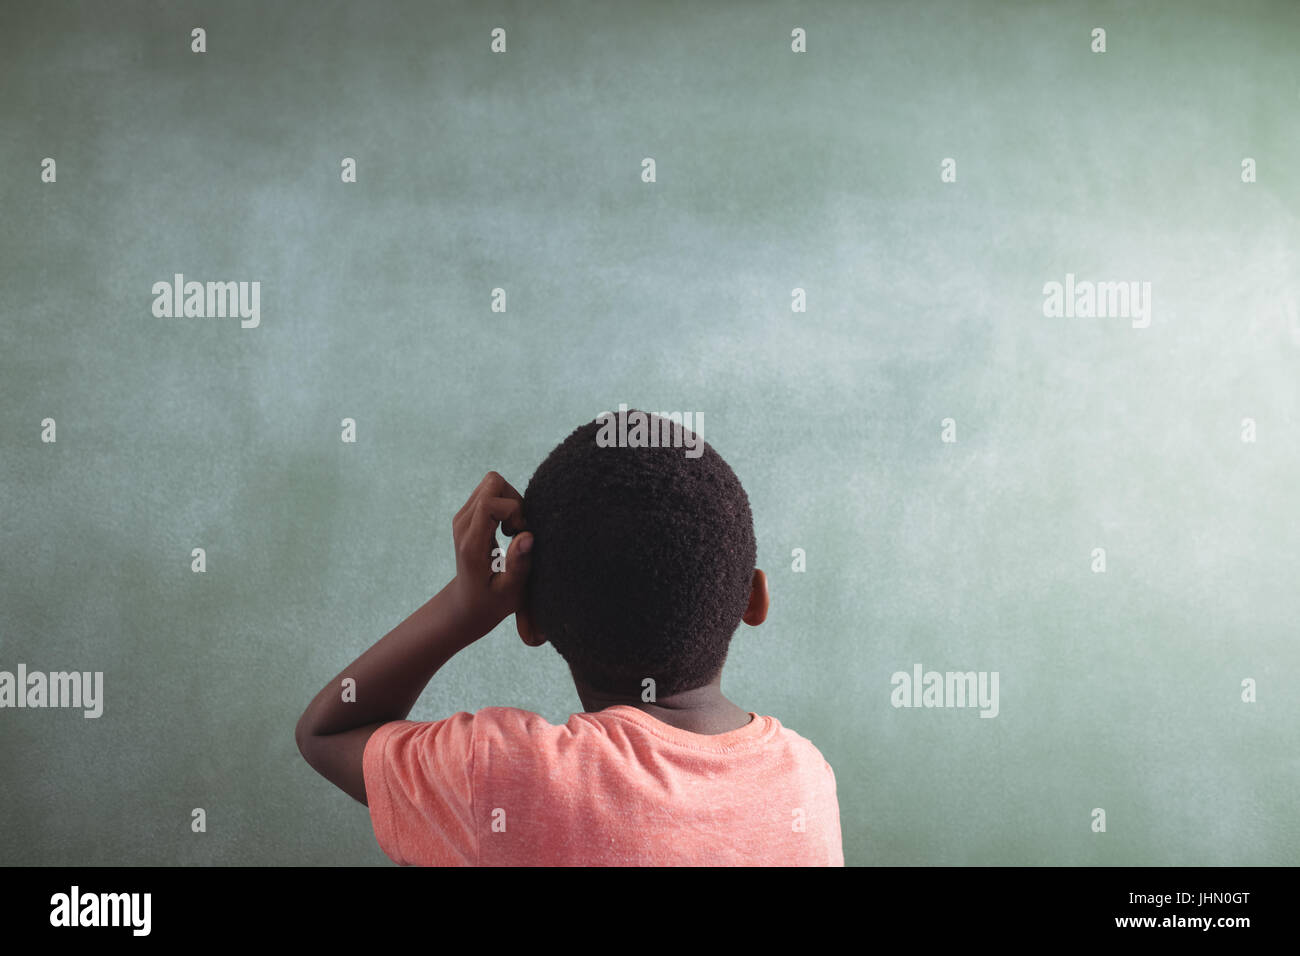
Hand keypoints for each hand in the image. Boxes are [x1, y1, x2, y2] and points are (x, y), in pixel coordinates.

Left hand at [445, 471, 532, 640]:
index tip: (520, 534)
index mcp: (471, 543)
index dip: (514, 511)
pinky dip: (506, 505)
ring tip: (514, 532)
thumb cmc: (493, 602)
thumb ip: (518, 564)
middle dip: (515, 500)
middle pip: (492, 482)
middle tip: (518, 530)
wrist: (468, 605)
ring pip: (492, 482)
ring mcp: (462, 517)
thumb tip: (527, 535)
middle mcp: (462, 524)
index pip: (490, 503)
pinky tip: (508, 531)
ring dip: (511, 502)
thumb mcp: (510, 591)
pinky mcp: (468, 514)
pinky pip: (491, 492)